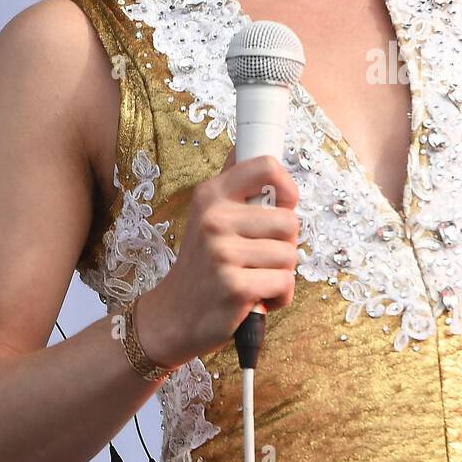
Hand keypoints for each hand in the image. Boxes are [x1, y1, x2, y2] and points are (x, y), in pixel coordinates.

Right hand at [136, 153, 300, 367]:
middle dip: (284, 245)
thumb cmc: (201, 266)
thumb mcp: (206, 217)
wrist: (172, 316)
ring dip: (281, 274)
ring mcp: (223, 253)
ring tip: (254, 278)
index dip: (287, 187)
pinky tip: (256, 299)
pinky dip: (279, 296)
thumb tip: (246, 144)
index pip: (266, 167)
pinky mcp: (235, 287)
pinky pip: (285, 284)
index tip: (284, 204)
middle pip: (290, 221)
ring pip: (290, 255)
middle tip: (259, 258)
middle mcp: (215, 219)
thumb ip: (233, 187)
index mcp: (211, 195)